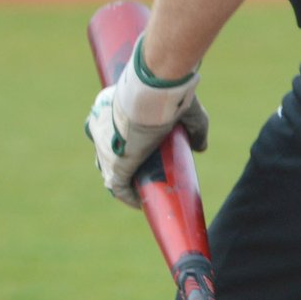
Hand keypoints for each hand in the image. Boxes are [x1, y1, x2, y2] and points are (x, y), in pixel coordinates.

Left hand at [83, 35, 208, 206]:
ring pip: (111, 171)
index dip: (124, 144)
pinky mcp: (114, 163)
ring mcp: (104, 147)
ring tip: (144, 191)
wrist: (154, 95)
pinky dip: (128, 196)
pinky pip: (118, 187)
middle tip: (142, 173)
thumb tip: (200, 148)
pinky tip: (140, 203)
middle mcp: (100, 128)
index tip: (139, 152)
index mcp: (109, 109)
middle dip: (122, 164)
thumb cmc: (167, 96)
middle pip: (107, 152)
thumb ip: (194, 130)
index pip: (110, 131)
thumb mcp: (186, 112)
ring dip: (125, 183)